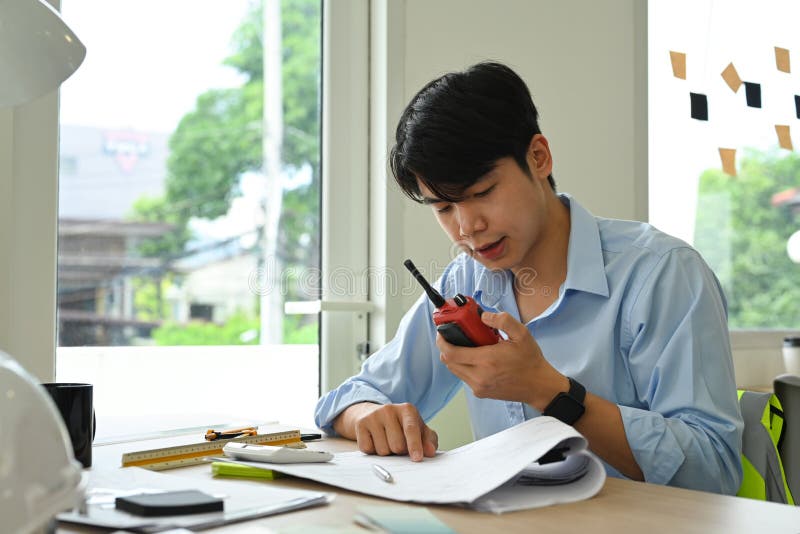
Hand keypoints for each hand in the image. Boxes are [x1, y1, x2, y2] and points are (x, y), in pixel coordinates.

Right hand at [334, 402, 437, 460]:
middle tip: (399, 445)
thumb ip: (428, 440)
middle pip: (397, 445)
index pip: (411, 429)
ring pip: (383, 450)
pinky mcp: (361, 424)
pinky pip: (368, 449)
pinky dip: (373, 451)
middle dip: (400, 452)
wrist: (374, 414)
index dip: (415, 445)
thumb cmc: (401, 426)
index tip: (417, 458)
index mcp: (407, 410)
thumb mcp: (418, 429)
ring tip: (387, 441)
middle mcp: (389, 409)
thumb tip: (430, 451)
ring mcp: (373, 416)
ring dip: (387, 452)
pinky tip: (376, 441)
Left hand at [436, 311, 566, 408]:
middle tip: (453, 336)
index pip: (451, 353)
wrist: (538, 386)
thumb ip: (502, 320)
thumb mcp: (522, 334)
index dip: (442, 341)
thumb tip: (483, 316)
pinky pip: (463, 377)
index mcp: (487, 361)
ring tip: (467, 346)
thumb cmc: (530, 360)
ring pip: (454, 370)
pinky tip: (475, 358)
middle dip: (446, 347)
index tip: (441, 333)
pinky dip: (464, 366)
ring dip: (454, 357)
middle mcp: (479, 376)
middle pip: (448, 361)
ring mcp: (478, 387)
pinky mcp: (480, 392)